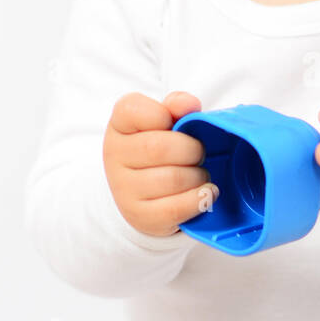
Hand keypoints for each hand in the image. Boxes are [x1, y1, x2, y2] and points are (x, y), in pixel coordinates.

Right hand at [103, 91, 216, 236]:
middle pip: (160, 148)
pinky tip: (205, 192)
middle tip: (198, 153)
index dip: (164, 114)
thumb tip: (189, 104)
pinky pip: (177, 208)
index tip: (174, 123)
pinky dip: (199, 199)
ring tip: (198, 174)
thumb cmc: (160, 149)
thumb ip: (177, 105)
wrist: (144, 191)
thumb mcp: (166, 120)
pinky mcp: (140, 216)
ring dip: (198, 176)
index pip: (135, 110)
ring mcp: (124, 188)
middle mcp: (114, 155)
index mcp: (120, 124)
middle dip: (192, 150)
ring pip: (173, 179)